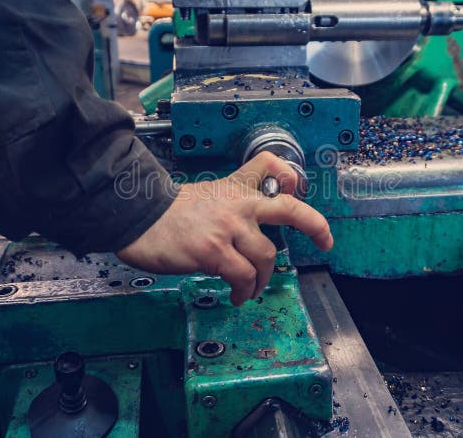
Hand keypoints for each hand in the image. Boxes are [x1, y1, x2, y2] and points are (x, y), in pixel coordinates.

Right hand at [116, 152, 332, 304]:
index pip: (268, 167)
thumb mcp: (205, 195)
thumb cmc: (167, 212)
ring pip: (266, 257)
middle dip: (316, 226)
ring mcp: (228, 227)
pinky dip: (244, 291)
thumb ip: (230, 202)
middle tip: (326, 240)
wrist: (136, 217)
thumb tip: (249, 227)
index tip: (296, 188)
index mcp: (234, 188)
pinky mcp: (214, 251)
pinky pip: (243, 276)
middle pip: (290, 210)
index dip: (288, 176)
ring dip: (262, 279)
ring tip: (251, 290)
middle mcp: (237, 204)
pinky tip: (237, 296)